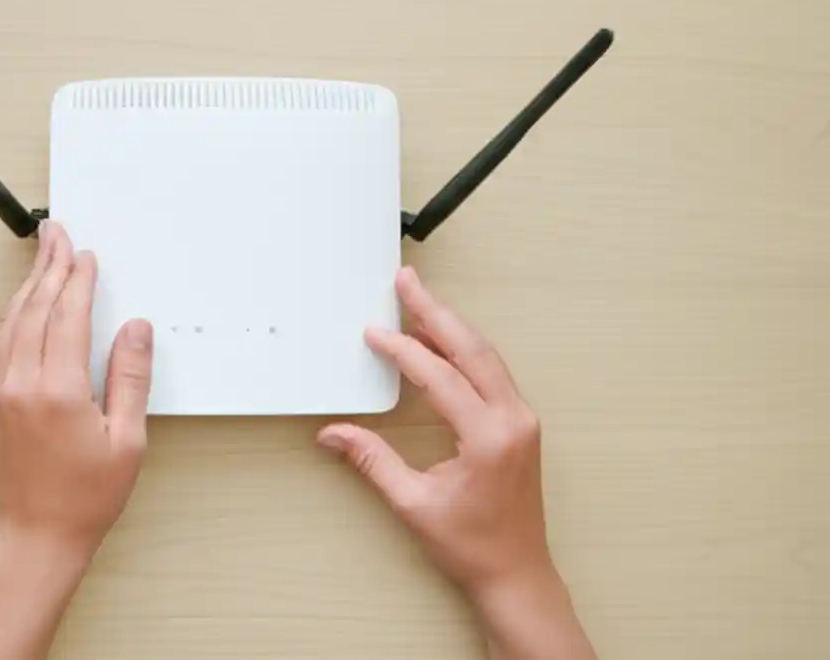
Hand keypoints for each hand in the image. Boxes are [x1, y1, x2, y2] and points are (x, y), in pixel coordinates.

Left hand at [0, 220, 153, 560]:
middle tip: (57, 234)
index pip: (68, 316)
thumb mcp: (127, 440)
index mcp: (58, 390)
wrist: (35, 535)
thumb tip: (136, 328)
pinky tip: (18, 304)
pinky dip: (8, 315)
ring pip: (9, 321)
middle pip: (35, 307)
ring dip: (27, 285)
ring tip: (42, 257)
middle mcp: (20, 383)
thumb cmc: (85, 497)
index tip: (87, 257)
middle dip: (49, 267)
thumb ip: (131, 378)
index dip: (78, 281)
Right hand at [318, 267, 593, 658]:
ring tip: (419, 301)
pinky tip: (441, 342)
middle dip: (435, 312)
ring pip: (485, 356)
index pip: (439, 376)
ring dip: (451, 327)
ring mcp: (522, 420)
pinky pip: (492, 373)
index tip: (374, 334)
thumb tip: (333, 432)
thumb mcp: (413, 503)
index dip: (402, 351)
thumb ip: (372, 460)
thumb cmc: (472, 547)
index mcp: (489, 438)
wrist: (517, 574)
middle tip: (407, 281)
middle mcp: (513, 420)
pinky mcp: (520, 425)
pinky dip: (464, 351)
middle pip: (471, 349)